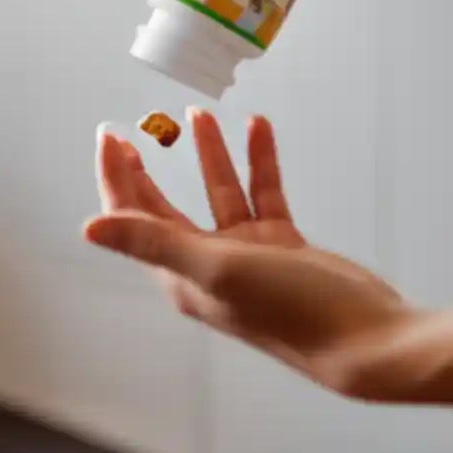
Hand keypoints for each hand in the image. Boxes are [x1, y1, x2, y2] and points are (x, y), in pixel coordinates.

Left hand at [84, 109, 452, 407]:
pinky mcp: (282, 245)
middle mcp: (205, 265)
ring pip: (218, 193)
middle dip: (147, 168)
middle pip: (163, 208)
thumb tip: (88, 228)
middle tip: (136, 126)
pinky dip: (259, 163)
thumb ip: (152, 242)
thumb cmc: (287, 308)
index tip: (109, 136)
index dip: (116, 178)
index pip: (131, 220)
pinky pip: (262, 194)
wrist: (364, 338)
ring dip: (210, 155)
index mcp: (178, 275)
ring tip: (199, 114)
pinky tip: (258, 127)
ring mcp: (245, 254)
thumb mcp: (213, 267)